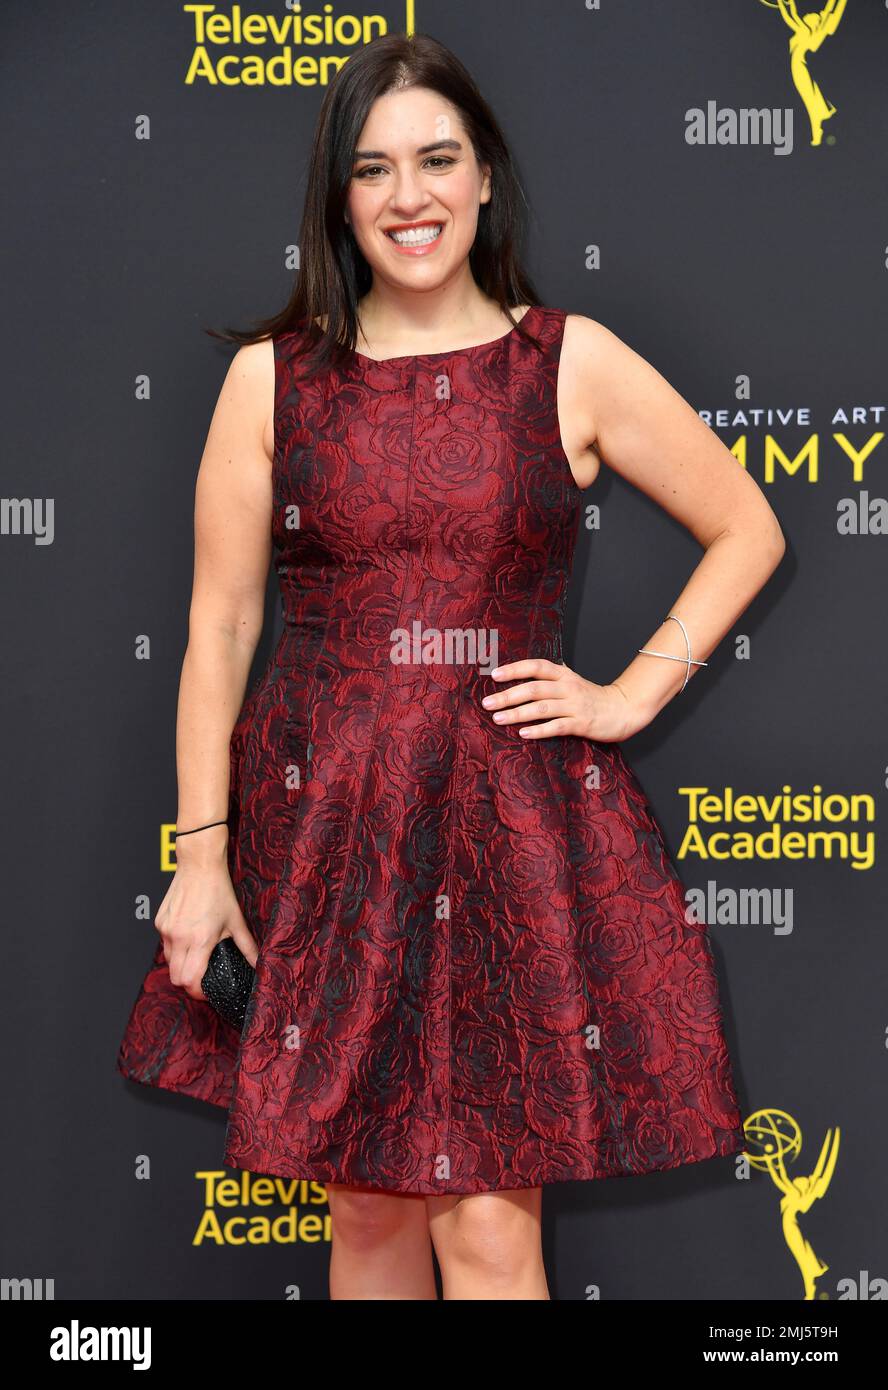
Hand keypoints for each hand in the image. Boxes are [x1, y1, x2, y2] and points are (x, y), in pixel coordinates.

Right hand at [155, 856, 258, 1001]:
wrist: (199, 865)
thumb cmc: (218, 890)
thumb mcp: (236, 921)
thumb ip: (247, 947)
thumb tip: (258, 965)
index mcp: (199, 939)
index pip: (190, 981)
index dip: (198, 992)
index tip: (208, 991)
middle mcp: (179, 937)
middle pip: (176, 978)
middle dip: (189, 983)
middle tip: (203, 978)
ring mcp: (166, 930)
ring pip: (168, 962)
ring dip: (180, 966)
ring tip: (197, 957)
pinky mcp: (160, 923)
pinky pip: (165, 945)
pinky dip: (175, 950)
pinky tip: (188, 939)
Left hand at [480, 658, 650, 742]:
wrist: (624, 709)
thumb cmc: (592, 697)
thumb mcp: (572, 681)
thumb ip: (551, 677)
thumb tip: (524, 672)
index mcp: (564, 674)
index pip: (536, 667)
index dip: (514, 669)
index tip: (494, 675)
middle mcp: (568, 687)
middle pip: (533, 688)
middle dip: (508, 696)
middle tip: (487, 703)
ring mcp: (575, 706)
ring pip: (541, 708)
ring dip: (517, 713)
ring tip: (498, 718)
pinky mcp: (581, 724)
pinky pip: (556, 727)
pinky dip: (539, 730)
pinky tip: (523, 733)